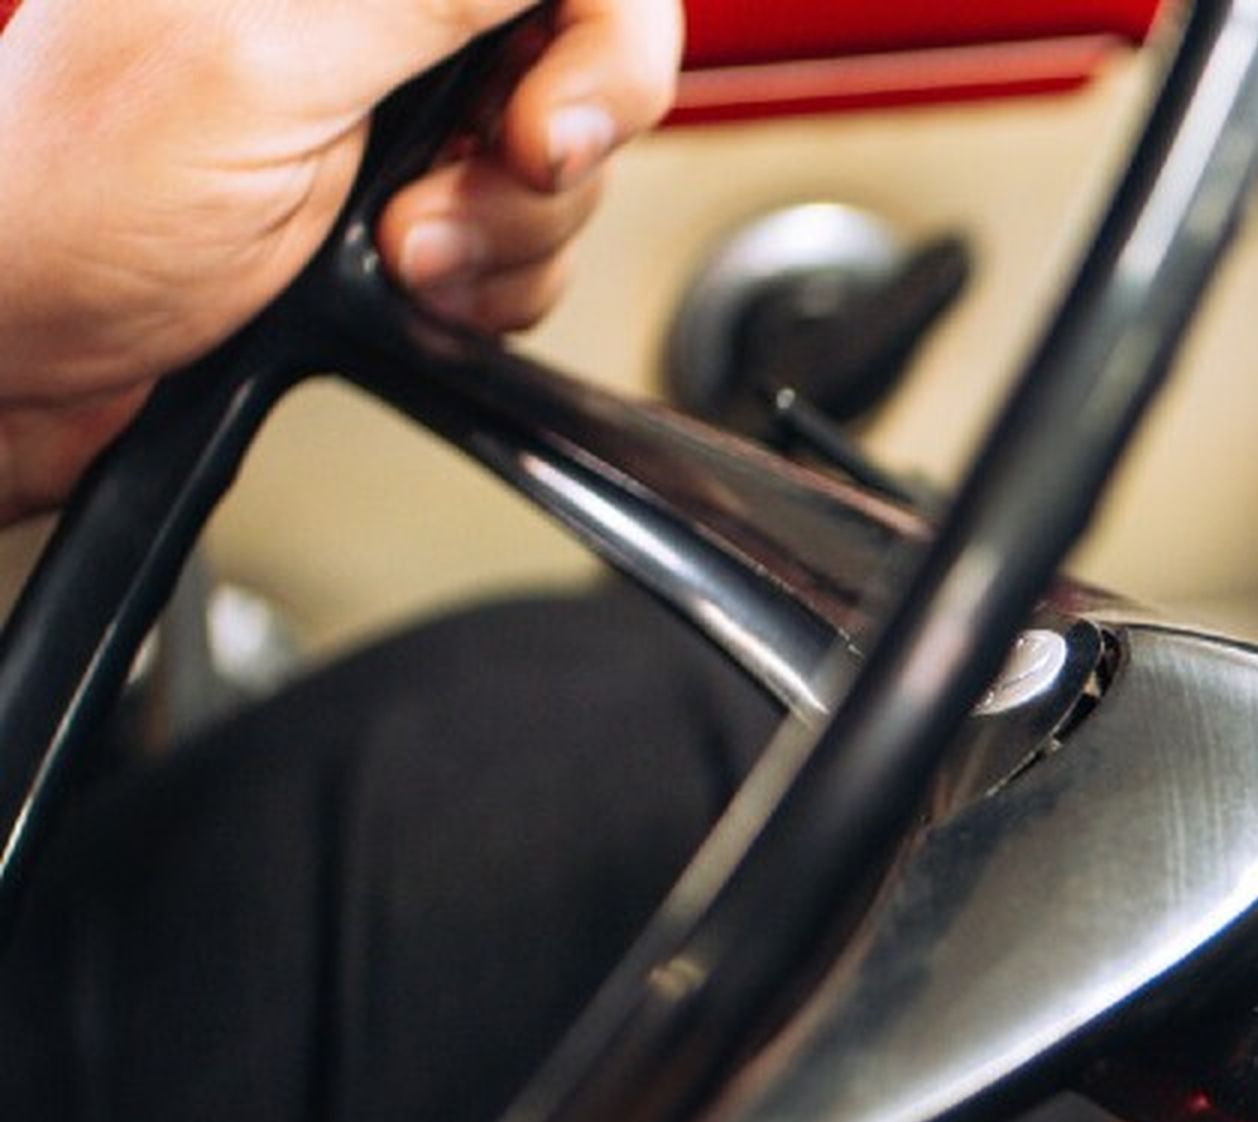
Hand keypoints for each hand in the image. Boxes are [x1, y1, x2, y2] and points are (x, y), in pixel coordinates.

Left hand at [0, 0, 679, 520]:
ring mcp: (389, 96)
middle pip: (576, 42)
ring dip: (511, 232)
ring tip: (400, 254)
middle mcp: (361, 7)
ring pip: (564, 148)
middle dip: (556, 141)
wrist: (24, 353)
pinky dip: (494, 283)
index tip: (557, 115)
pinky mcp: (404, 188)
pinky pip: (528, 230)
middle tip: (488, 179)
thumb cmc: (76, 211)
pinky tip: (409, 286)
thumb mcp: (269, 68)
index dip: (601, 28)